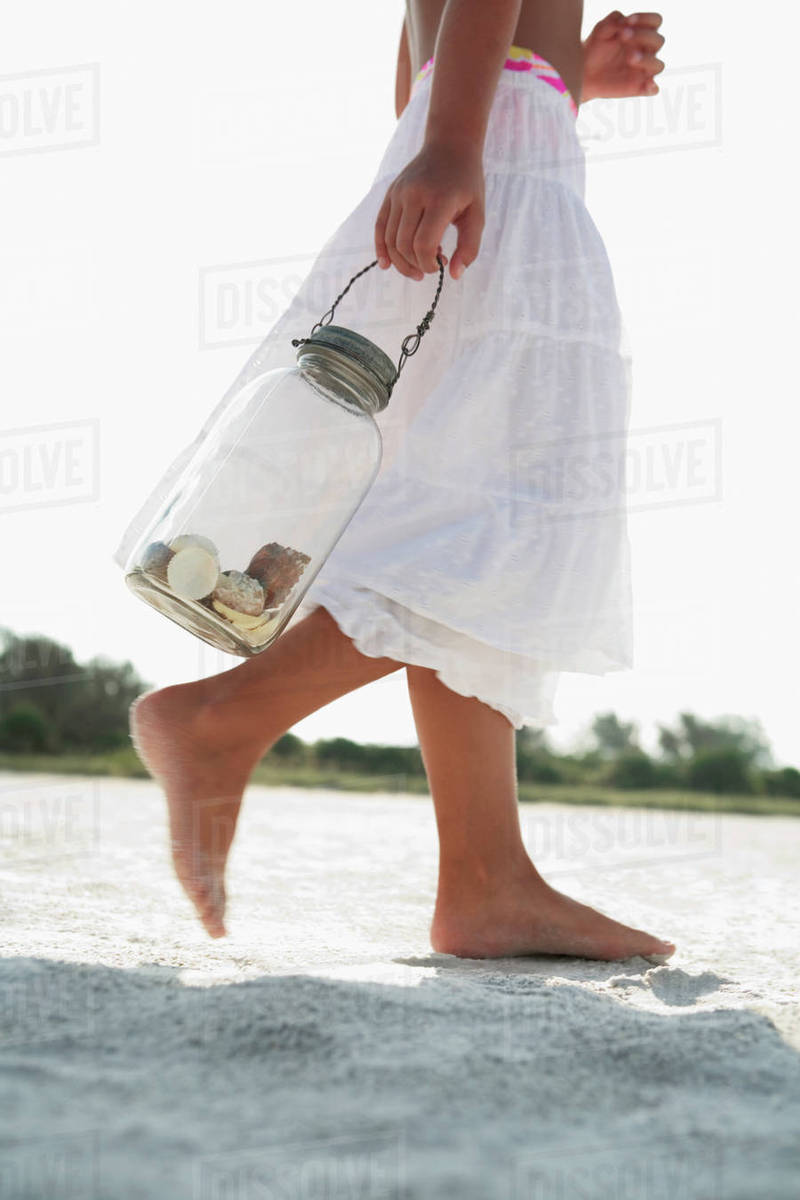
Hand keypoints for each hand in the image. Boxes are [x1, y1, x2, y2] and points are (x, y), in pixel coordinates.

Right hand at [374, 142, 484, 281]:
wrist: (450, 146)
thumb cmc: (467, 184)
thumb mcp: (477, 214)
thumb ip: (469, 247)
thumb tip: (454, 275)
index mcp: (439, 200)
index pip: (423, 244)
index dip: (428, 264)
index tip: (439, 265)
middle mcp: (414, 195)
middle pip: (404, 244)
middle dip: (416, 265)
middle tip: (430, 267)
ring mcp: (399, 193)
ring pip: (390, 239)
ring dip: (400, 261)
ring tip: (415, 267)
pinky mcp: (390, 193)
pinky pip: (380, 226)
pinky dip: (381, 248)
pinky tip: (386, 264)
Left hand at [582, 11, 664, 102]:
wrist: (584, 71)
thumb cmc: (596, 46)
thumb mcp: (602, 29)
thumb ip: (614, 20)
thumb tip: (626, 22)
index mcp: (642, 32)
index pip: (655, 21)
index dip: (646, 18)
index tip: (628, 21)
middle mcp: (647, 51)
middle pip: (659, 41)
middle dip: (643, 36)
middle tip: (623, 36)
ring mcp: (644, 70)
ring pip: (658, 65)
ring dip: (647, 60)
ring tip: (630, 57)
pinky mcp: (639, 87)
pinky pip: (653, 89)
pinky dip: (652, 87)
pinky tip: (647, 84)